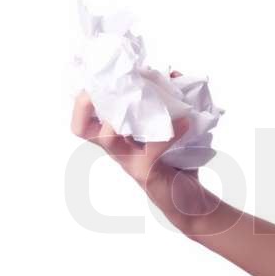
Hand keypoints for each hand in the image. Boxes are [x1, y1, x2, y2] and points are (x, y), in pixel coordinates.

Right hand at [71, 71, 214, 226]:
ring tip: (140, 101)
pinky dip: (169, 133)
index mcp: (119, 138)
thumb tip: (173, 73)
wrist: (192, 202)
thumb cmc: (180, 164)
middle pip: (82, 128)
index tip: (100, 76)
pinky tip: (184, 122)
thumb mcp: (174, 129)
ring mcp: (129, 163)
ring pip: (107, 139)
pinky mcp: (146, 173)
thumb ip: (172, 101)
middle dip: (85, 104)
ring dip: (119, 118)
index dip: (84, 98)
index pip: (86, 118)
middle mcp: (118, 151)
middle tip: (102, 88)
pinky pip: (152, 149)